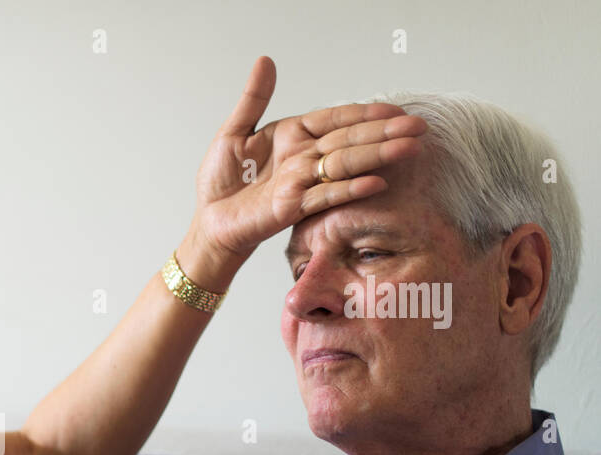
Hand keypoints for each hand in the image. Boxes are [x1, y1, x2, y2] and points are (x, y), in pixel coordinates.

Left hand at [183, 56, 426, 280]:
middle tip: (417, 127)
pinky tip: (375, 182)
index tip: (393, 110)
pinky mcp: (294, 207)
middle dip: (383, 133)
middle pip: (348, 141)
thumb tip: (265, 61)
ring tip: (408, 148)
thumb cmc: (221, 181)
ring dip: (377, 156)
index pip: (334, 120)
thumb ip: (253, 99)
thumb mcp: (233, 133)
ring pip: (344, 165)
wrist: (210, 219)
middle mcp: (303, 158)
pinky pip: (326, 195)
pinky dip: (350, 188)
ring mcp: (301, 182)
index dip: (363, 114)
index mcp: (293, 136)